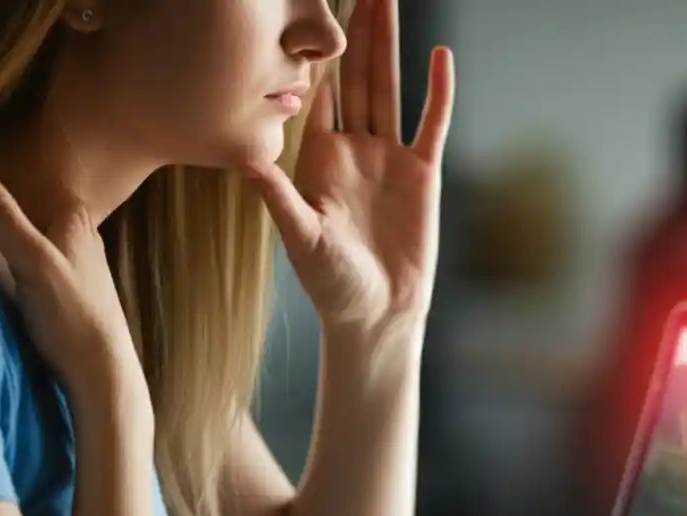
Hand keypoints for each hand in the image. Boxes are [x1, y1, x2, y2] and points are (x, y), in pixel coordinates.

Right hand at [0, 154, 149, 418]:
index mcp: (76, 219)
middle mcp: (83, 238)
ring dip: (13, 243)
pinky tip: (11, 279)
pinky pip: (39, 270)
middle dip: (5, 214)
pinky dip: (22, 268)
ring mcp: (79, 267)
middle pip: (33, 214)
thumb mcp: (29, 258)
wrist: (101, 372)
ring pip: (37, 243)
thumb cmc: (71, 314)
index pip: (29, 184)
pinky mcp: (71, 295)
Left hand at [246, 0, 454, 332]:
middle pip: (356, 75)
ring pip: (390, 87)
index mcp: (319, 156)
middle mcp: (354, 147)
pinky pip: (432, 124)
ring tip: (390, 0)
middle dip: (357, 30)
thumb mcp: (300, 237)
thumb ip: (279, 196)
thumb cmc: (332, 283)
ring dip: (391, 45)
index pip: (316, 88)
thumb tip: (246, 159)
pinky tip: (440, 57)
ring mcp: (390, 157)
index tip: (311, 8)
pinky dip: (439, 92)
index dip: (314, 48)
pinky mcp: (423, 173)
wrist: (377, 313)